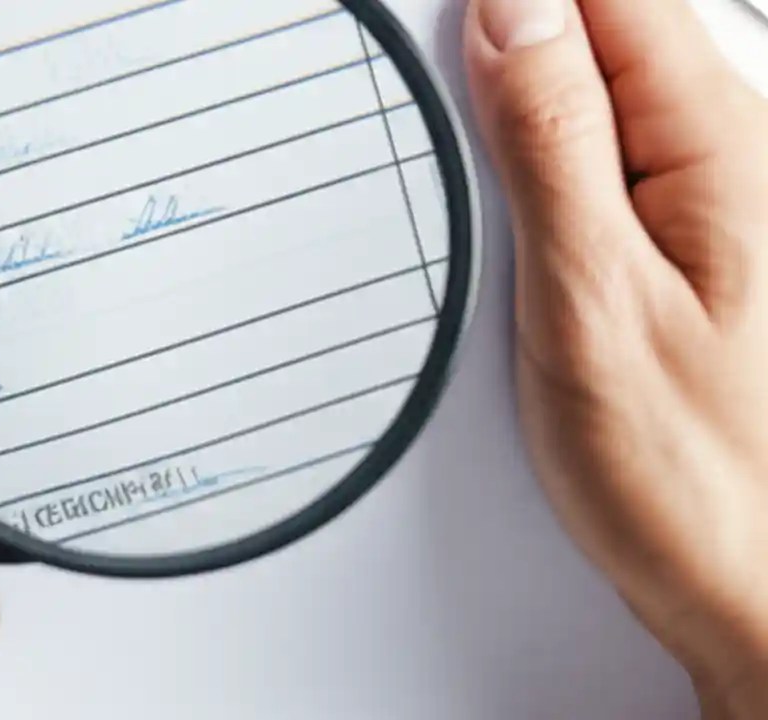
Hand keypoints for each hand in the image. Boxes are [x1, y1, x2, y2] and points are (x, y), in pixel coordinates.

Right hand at [464, 0, 767, 715]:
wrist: (760, 591)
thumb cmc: (696, 476)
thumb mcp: (591, 302)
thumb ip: (550, 144)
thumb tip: (511, 10)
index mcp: (720, 144)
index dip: (510, 2)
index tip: (433, 28)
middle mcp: (735, 150)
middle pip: (605, 27)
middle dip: (508, 46)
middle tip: (437, 96)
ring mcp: (714, 194)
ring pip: (602, 89)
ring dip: (522, 104)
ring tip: (472, 165)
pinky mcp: (688, 238)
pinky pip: (608, 154)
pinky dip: (544, 160)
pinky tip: (512, 205)